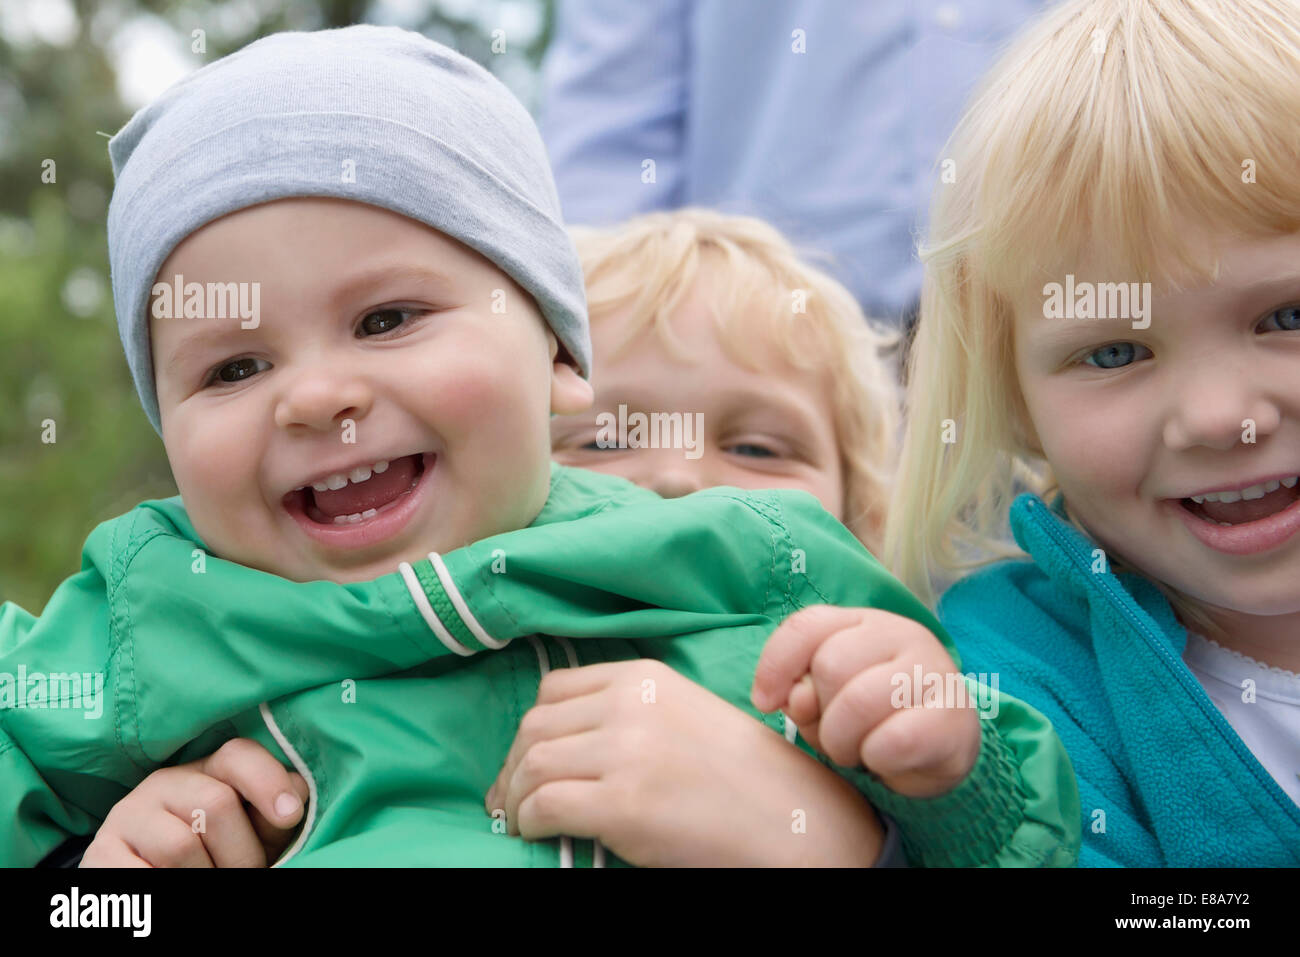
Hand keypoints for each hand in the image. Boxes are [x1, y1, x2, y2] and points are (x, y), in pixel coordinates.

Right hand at [80, 738, 308, 866]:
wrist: (146, 878)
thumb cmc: (217, 854)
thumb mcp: (250, 831)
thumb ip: (273, 812)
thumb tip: (296, 796)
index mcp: (208, 771)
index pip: (237, 756)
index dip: (268, 782)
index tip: (290, 815)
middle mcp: (165, 783)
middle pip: (217, 804)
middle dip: (242, 852)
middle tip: (246, 873)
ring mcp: (129, 815)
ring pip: (181, 846)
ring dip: (206, 875)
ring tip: (208, 880)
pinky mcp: (101, 852)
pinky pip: (143, 874)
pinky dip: (166, 886)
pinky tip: (171, 884)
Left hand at [485, 659, 882, 865]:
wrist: (792, 819)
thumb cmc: (743, 776)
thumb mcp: (685, 714)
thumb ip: (631, 711)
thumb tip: (567, 741)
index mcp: (644, 677)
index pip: (555, 689)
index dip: (533, 728)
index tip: (526, 759)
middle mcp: (629, 704)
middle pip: (534, 726)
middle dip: (513, 766)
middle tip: (510, 798)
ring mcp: (624, 752)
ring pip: (531, 764)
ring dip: (515, 797)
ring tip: (519, 819)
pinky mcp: (621, 803)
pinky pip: (544, 805)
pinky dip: (528, 821)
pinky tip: (536, 833)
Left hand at [751, 606, 980, 797]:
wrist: (942, 750)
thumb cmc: (873, 719)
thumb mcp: (827, 701)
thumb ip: (803, 692)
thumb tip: (795, 698)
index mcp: (864, 622)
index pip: (807, 625)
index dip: (776, 664)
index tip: (764, 701)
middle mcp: (902, 634)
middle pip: (830, 665)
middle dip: (820, 714)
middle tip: (837, 736)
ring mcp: (933, 670)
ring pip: (858, 702)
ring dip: (844, 742)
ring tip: (858, 752)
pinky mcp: (954, 716)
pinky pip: (894, 740)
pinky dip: (876, 759)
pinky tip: (886, 760)